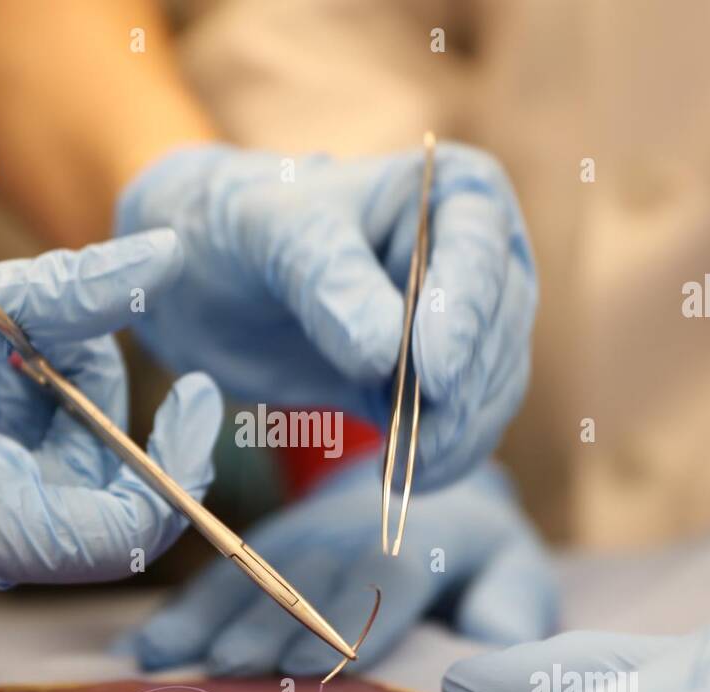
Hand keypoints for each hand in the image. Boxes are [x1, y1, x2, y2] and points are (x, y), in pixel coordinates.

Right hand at [0, 228, 222, 620]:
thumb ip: (68, 296)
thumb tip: (163, 256)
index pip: (120, 534)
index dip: (173, 465)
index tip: (194, 392)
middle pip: (87, 505)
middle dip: (100, 414)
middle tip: (67, 331)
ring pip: (46, 491)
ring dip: (53, 410)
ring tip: (6, 336)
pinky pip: (3, 490)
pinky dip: (13, 427)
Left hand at [115, 143, 535, 489]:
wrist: (210, 276)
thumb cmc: (245, 227)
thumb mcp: (274, 233)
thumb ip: (328, 280)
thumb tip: (384, 355)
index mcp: (454, 190)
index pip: (481, 249)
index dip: (466, 313)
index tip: (436, 375)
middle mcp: (477, 255)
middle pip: (499, 328)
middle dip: (463, 391)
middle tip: (416, 448)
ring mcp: (464, 324)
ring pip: (491, 385)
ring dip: (456, 436)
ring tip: (401, 475)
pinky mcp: (435, 383)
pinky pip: (463, 425)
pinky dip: (442, 458)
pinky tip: (403, 481)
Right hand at [128, 454, 557, 675]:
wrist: (434, 491)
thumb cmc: (479, 557)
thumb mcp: (516, 573)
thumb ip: (510, 609)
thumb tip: (485, 649)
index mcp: (417, 542)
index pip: (382, 580)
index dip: (345, 621)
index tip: (308, 663)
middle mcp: (350, 533)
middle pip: (305, 580)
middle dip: (266, 623)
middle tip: (229, 666)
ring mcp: (302, 536)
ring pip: (253, 576)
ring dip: (209, 616)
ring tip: (163, 658)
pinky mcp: (270, 548)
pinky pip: (225, 577)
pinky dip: (184, 611)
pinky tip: (143, 647)